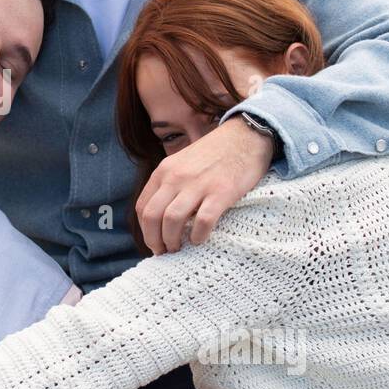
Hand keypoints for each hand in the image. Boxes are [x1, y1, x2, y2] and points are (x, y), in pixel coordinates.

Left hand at [135, 115, 273, 253]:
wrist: (245, 135)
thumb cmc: (214, 154)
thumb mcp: (182, 163)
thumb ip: (170, 184)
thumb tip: (162, 217)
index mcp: (164, 171)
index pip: (142, 207)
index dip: (145, 230)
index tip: (154, 242)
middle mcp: (176, 177)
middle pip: (152, 216)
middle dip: (154, 240)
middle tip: (164, 252)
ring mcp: (198, 184)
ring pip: (172, 220)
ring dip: (172, 241)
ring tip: (179, 249)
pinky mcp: (221, 192)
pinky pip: (203, 221)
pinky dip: (198, 236)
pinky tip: (200, 240)